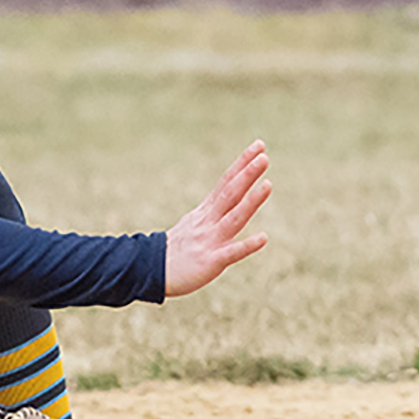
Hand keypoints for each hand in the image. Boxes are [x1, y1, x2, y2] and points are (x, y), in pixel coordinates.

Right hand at [163, 140, 270, 297]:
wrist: (150, 272)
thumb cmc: (175, 250)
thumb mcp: (192, 224)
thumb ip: (211, 211)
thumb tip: (222, 197)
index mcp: (205, 212)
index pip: (226, 182)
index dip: (242, 164)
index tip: (259, 146)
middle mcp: (208, 222)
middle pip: (230, 194)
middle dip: (247, 174)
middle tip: (264, 157)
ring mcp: (209, 240)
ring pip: (233, 217)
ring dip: (251, 201)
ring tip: (268, 184)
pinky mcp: (210, 262)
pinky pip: (231, 253)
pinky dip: (247, 245)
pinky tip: (264, 238)